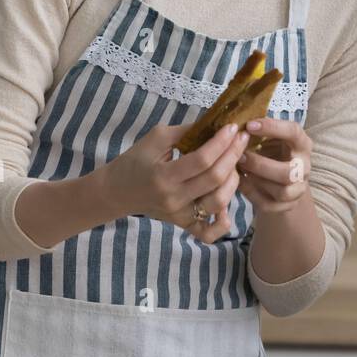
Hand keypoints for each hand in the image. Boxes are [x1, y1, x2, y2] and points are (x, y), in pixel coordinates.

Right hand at [97, 121, 250, 242]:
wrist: (115, 192)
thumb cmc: (135, 160)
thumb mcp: (156, 138)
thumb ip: (187, 131)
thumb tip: (217, 124)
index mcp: (163, 175)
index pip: (202, 160)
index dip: (222, 143)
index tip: (233, 127)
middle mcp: (173, 199)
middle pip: (214, 180)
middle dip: (233, 155)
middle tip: (241, 139)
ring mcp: (179, 215)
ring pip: (218, 203)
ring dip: (234, 181)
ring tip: (235, 164)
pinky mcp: (183, 225)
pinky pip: (208, 232)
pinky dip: (223, 222)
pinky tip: (227, 205)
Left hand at [236, 117, 311, 214]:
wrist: (280, 182)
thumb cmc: (271, 153)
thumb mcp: (270, 139)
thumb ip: (259, 131)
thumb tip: (235, 119)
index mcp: (302, 144)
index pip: (294, 133)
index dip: (272, 128)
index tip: (249, 125)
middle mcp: (304, 167)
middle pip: (288, 171)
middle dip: (260, 164)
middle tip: (239, 156)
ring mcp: (298, 189)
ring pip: (281, 191)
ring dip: (256, 180)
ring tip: (238, 169)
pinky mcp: (287, 206)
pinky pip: (269, 204)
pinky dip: (251, 193)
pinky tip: (240, 182)